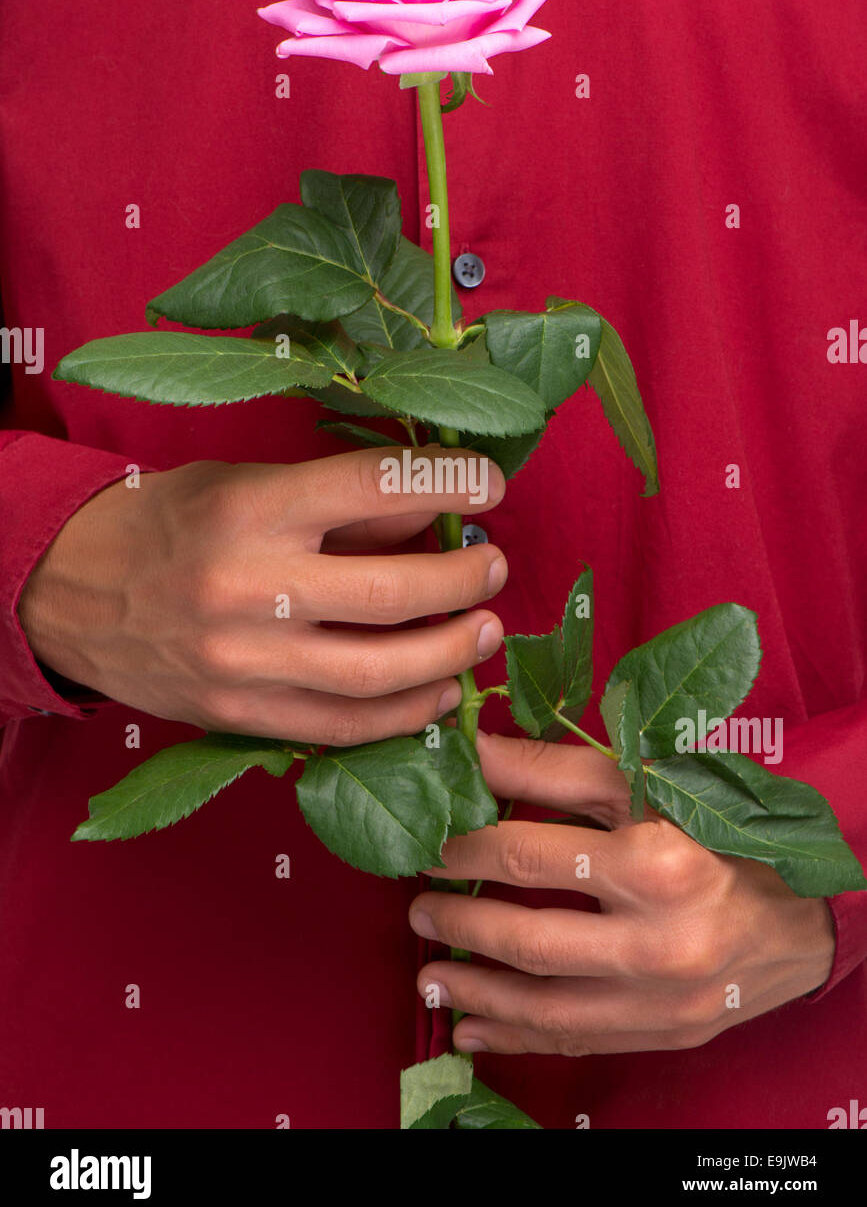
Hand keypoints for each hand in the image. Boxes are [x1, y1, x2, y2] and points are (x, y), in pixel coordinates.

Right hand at [18, 447, 506, 744]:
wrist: (70, 593)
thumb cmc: (168, 524)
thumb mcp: (244, 484)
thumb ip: (337, 505)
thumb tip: (436, 513)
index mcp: (250, 507)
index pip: (375, 486)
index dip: (451, 481)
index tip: (490, 483)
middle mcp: (249, 585)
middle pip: (392, 590)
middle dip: (465, 578)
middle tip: (494, 566)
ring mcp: (244, 660)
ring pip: (378, 671)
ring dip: (450, 652)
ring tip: (484, 630)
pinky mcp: (240, 713)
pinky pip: (343, 725)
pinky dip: (405, 714)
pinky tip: (438, 692)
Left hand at [411, 732, 834, 1054]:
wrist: (796, 917)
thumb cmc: (714, 837)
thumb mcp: (642, 786)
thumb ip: (553, 769)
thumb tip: (473, 750)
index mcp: (654, 863)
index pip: (528, 858)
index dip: (463, 851)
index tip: (428, 844)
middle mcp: (659, 940)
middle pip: (529, 939)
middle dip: (460, 924)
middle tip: (417, 909)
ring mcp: (661, 1000)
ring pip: (543, 1006)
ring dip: (474, 992)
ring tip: (428, 973)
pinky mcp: (664, 1037)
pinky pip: (573, 1044)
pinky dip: (515, 1039)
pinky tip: (471, 1028)